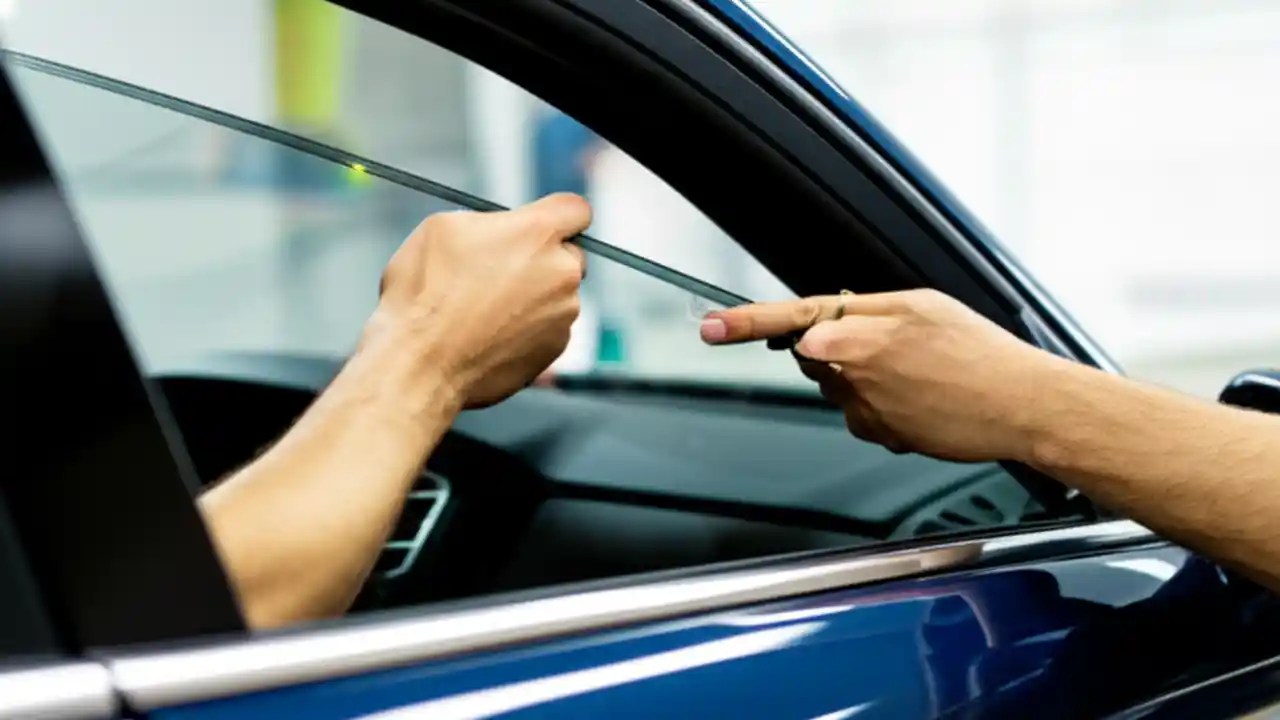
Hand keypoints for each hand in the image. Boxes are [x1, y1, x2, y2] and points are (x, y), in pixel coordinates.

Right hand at [370, 193, 589, 407]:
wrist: (421, 363)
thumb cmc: (425, 292)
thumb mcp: (443, 228)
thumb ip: (490, 222)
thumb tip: (502, 231)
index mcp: (537, 233)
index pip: (576, 209)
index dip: (555, 216)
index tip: (537, 226)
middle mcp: (562, 273)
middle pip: (569, 255)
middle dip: (542, 259)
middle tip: (501, 271)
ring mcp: (563, 315)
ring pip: (558, 295)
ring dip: (533, 297)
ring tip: (485, 310)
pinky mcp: (555, 349)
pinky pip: (548, 329)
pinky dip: (527, 329)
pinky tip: (491, 335)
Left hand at [700, 289, 1058, 461]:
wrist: (1022, 405)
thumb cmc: (981, 352)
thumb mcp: (922, 306)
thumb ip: (861, 314)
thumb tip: (814, 334)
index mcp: (863, 331)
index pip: (792, 320)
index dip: (746, 323)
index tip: (710, 326)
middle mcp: (855, 373)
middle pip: (816, 358)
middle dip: (839, 349)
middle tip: (895, 346)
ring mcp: (866, 410)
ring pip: (839, 389)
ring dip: (864, 379)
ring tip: (921, 374)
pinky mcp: (881, 436)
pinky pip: (863, 417)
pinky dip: (883, 408)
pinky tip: (922, 400)